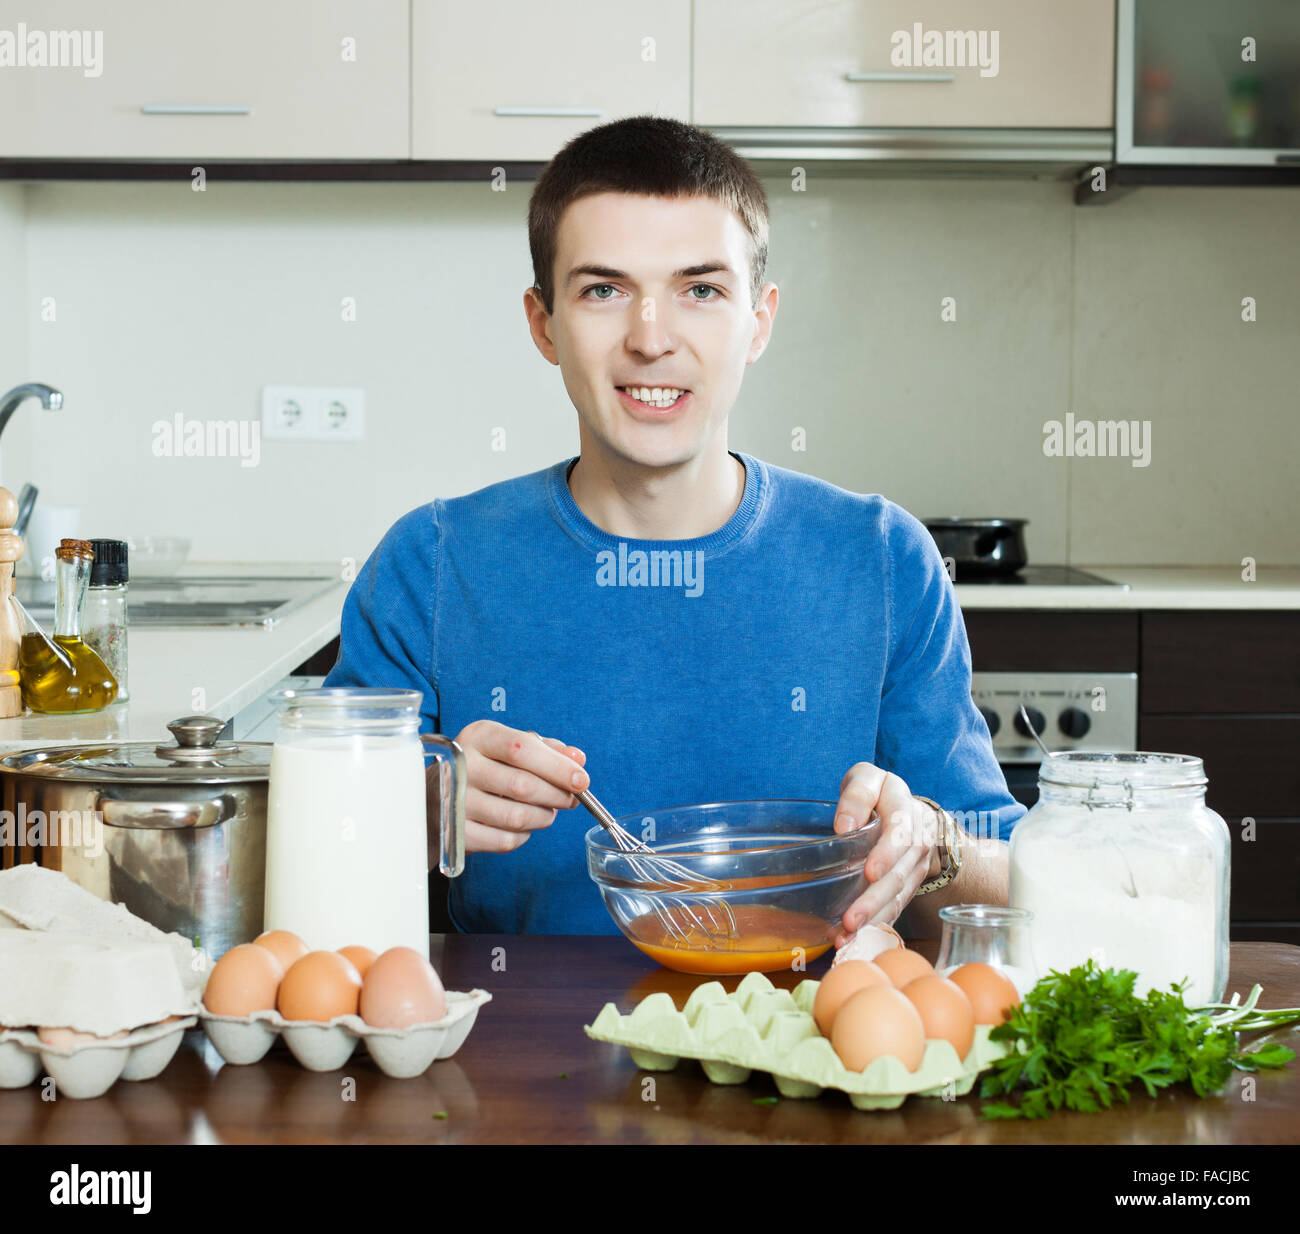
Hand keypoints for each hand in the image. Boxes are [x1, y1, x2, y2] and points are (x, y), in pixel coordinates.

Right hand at [445, 720, 588, 854]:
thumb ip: (546, 749)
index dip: (557, 766)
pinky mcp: (455, 832)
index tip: (581, 780)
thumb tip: (577, 759)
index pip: (522, 748)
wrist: (433, 796)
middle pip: (523, 786)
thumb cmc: (483, 767)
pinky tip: (521, 825)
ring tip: (546, 811)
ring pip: (517, 817)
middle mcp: (461, 765)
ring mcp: (455, 801)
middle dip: (557, 796)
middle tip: (569, 799)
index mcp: (478, 736)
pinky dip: (523, 835)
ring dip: (543, 817)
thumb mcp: (508, 747)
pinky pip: (505, 840)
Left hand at [830, 762, 939, 944]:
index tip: (869, 872)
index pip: (900, 827)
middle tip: (851, 919)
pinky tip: (859, 936)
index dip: (886, 851)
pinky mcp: (914, 879)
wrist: (906, 806)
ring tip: (849, 934)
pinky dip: (880, 921)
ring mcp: (920, 859)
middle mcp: (919, 833)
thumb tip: (844, 828)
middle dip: (875, 896)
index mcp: (903, 803)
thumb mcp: (865, 780)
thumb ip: (856, 796)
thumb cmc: (876, 793)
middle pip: (900, 869)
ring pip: (901, 891)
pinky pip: (900, 903)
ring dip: (876, 915)